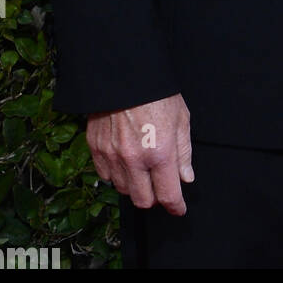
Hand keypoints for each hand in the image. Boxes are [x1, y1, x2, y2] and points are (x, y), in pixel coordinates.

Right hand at [87, 93, 192, 213]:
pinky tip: (125, 161)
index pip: (168, 195)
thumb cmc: (156, 93)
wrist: (125, 74)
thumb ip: (184, 152)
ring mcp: (113, 156)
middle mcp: (135, 159)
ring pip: (123, 190)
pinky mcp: (96, 149)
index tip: (179, 208)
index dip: (176, 206)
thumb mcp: (181, 119)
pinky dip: (116, 174)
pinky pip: (105, 176)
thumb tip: (185, 177)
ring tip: (142, 168)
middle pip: (143, 200)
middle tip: (160, 186)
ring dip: (135, 185)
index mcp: (160, 152)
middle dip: (154, 198)